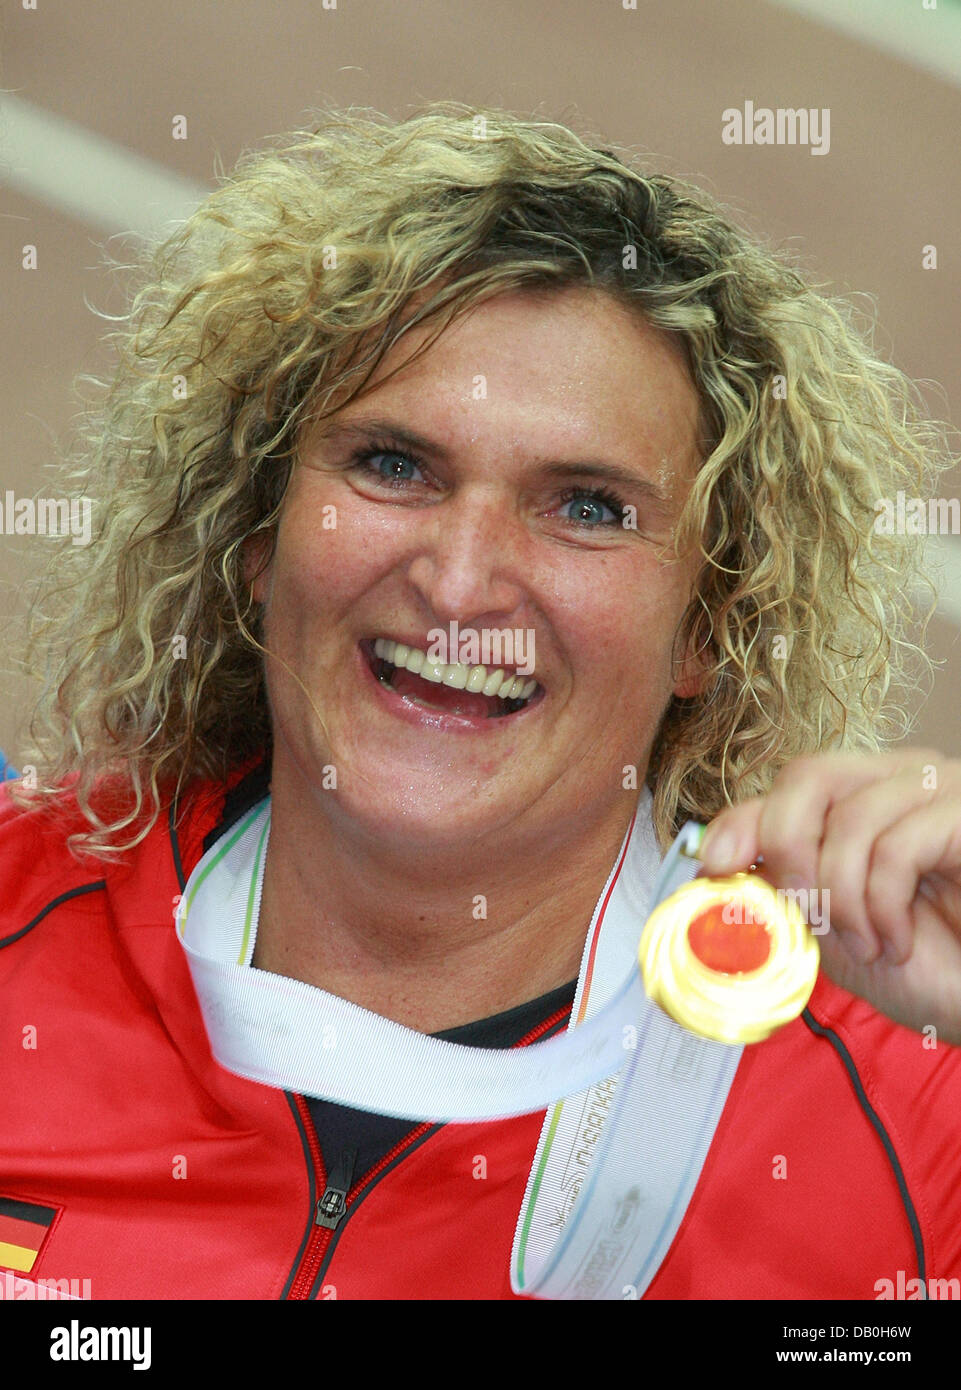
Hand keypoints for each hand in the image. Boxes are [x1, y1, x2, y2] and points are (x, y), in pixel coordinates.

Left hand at [696, 749, 960, 1045]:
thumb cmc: (924, 964)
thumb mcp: (831, 926)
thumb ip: (781, 887)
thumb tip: (714, 868)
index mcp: (863, 795)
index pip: (787, 785)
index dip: (743, 821)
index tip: (713, 867)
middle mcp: (900, 779)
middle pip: (810, 777)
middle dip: (787, 850)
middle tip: (803, 912)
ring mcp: (941, 789)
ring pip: (852, 818)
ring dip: (842, 898)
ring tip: (866, 946)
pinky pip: (899, 848)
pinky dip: (883, 906)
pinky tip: (898, 943)